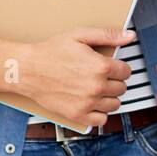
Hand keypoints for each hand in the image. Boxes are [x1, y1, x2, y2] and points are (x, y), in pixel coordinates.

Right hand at [17, 27, 134, 128]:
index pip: (126, 71)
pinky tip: (93, 103)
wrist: (28, 70)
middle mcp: (96, 87)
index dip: (120, 67)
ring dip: (110, 97)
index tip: (114, 67)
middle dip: (115, 81)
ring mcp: (87, 103)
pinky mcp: (77, 115)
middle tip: (103, 77)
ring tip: (98, 89)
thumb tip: (128, 36)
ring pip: (115, 104)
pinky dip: (100, 113)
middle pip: (121, 88)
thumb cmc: (50, 52)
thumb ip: (107, 35)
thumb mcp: (80, 36)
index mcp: (100, 67)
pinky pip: (101, 120)